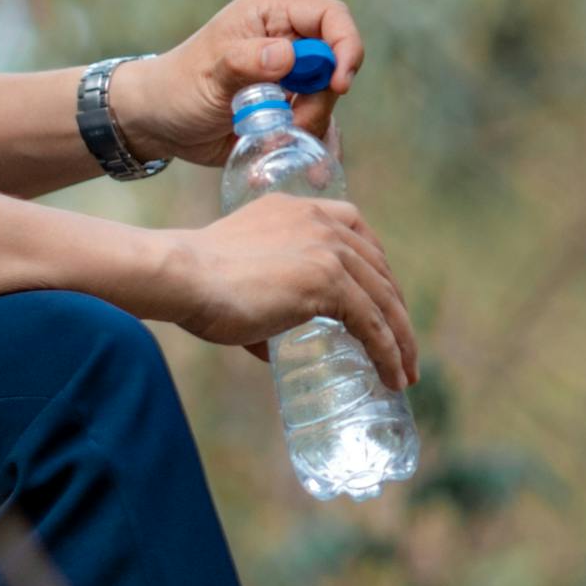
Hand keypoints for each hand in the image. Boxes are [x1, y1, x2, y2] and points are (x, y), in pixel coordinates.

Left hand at [129, 0, 365, 161]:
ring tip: (272, 135)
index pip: (331, 16)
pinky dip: (304, 137)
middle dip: (322, 97)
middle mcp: (286, 39)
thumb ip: (246, 63)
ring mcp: (290, 73)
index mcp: (269, 14)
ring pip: (328, 96)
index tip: (337, 84)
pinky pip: (315, 119)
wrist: (156, 122)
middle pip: (335, 61)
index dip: (346, 45)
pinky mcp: (288, 104)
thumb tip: (288, 56)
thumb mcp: (209, 75)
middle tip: (292, 122)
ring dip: (311, 121)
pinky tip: (277, 147)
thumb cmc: (176, 88)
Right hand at [161, 190, 415, 384]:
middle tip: (398, 343)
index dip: (374, 264)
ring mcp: (328, 249)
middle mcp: (319, 221)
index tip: (378, 296)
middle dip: (394, 308)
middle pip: (378, 266)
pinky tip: (392, 375)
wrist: (180, 276)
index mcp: (296, 210)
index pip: (354, 227)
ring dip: (401, 338)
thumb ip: (262, 300)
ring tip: (405, 371)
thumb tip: (269, 345)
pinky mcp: (330, 282)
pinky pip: (374, 323)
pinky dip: (388, 352)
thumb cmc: (193, 283)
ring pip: (384, 298)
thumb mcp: (238, 274)